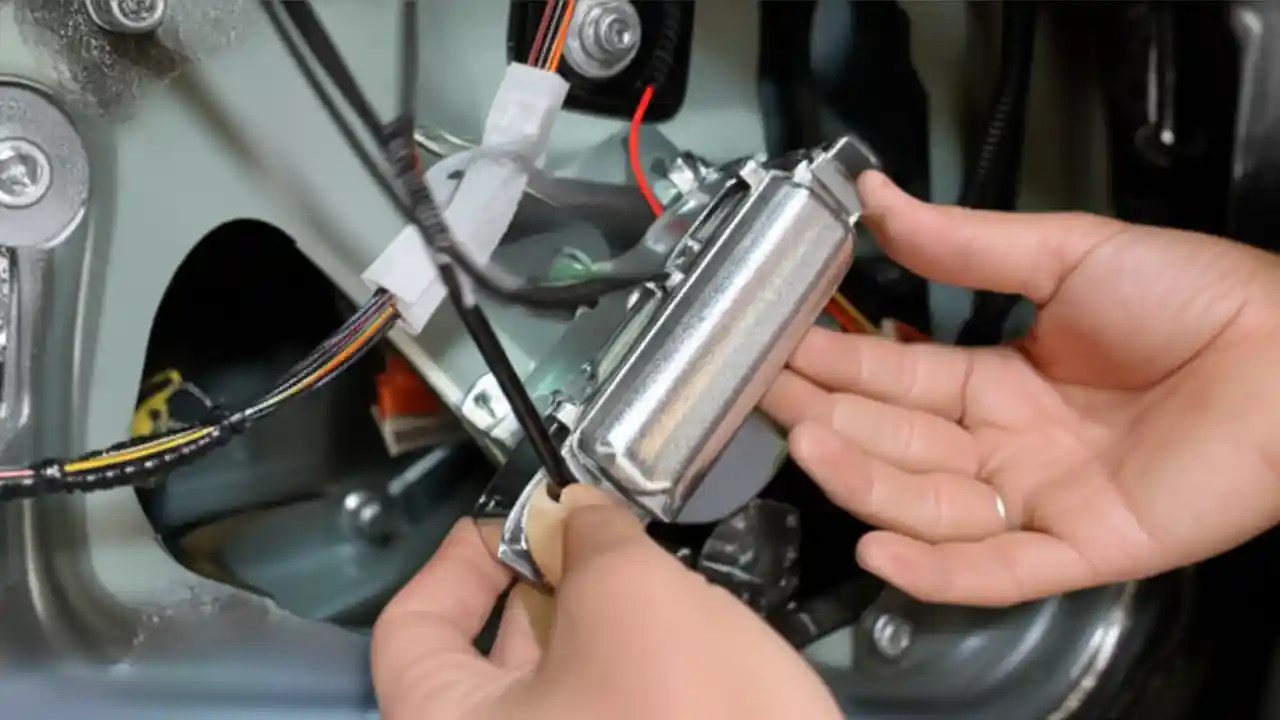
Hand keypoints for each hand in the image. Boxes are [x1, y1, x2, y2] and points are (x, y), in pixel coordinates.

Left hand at [371, 486, 840, 719]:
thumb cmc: (687, 709)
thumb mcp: (629, 594)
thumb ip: (588, 535)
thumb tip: (574, 510)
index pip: (411, 629)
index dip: (462, 558)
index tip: (520, 519)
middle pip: (487, 657)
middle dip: (543, 583)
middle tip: (594, 538)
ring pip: (553, 687)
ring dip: (592, 624)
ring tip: (643, 578)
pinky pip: (602, 711)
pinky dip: (624, 668)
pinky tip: (674, 635)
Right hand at [764, 171, 1279, 606]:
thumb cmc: (1199, 299)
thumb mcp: (1066, 253)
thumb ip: (964, 244)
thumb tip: (879, 198)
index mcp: (1002, 379)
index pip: (895, 377)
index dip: (835, 365)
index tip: (776, 348)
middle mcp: (1011, 444)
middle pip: (897, 442)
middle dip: (831, 419)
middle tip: (768, 395)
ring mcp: (1042, 499)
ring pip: (931, 505)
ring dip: (864, 481)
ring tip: (809, 446)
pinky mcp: (1084, 548)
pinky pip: (998, 570)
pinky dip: (936, 569)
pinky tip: (878, 546)